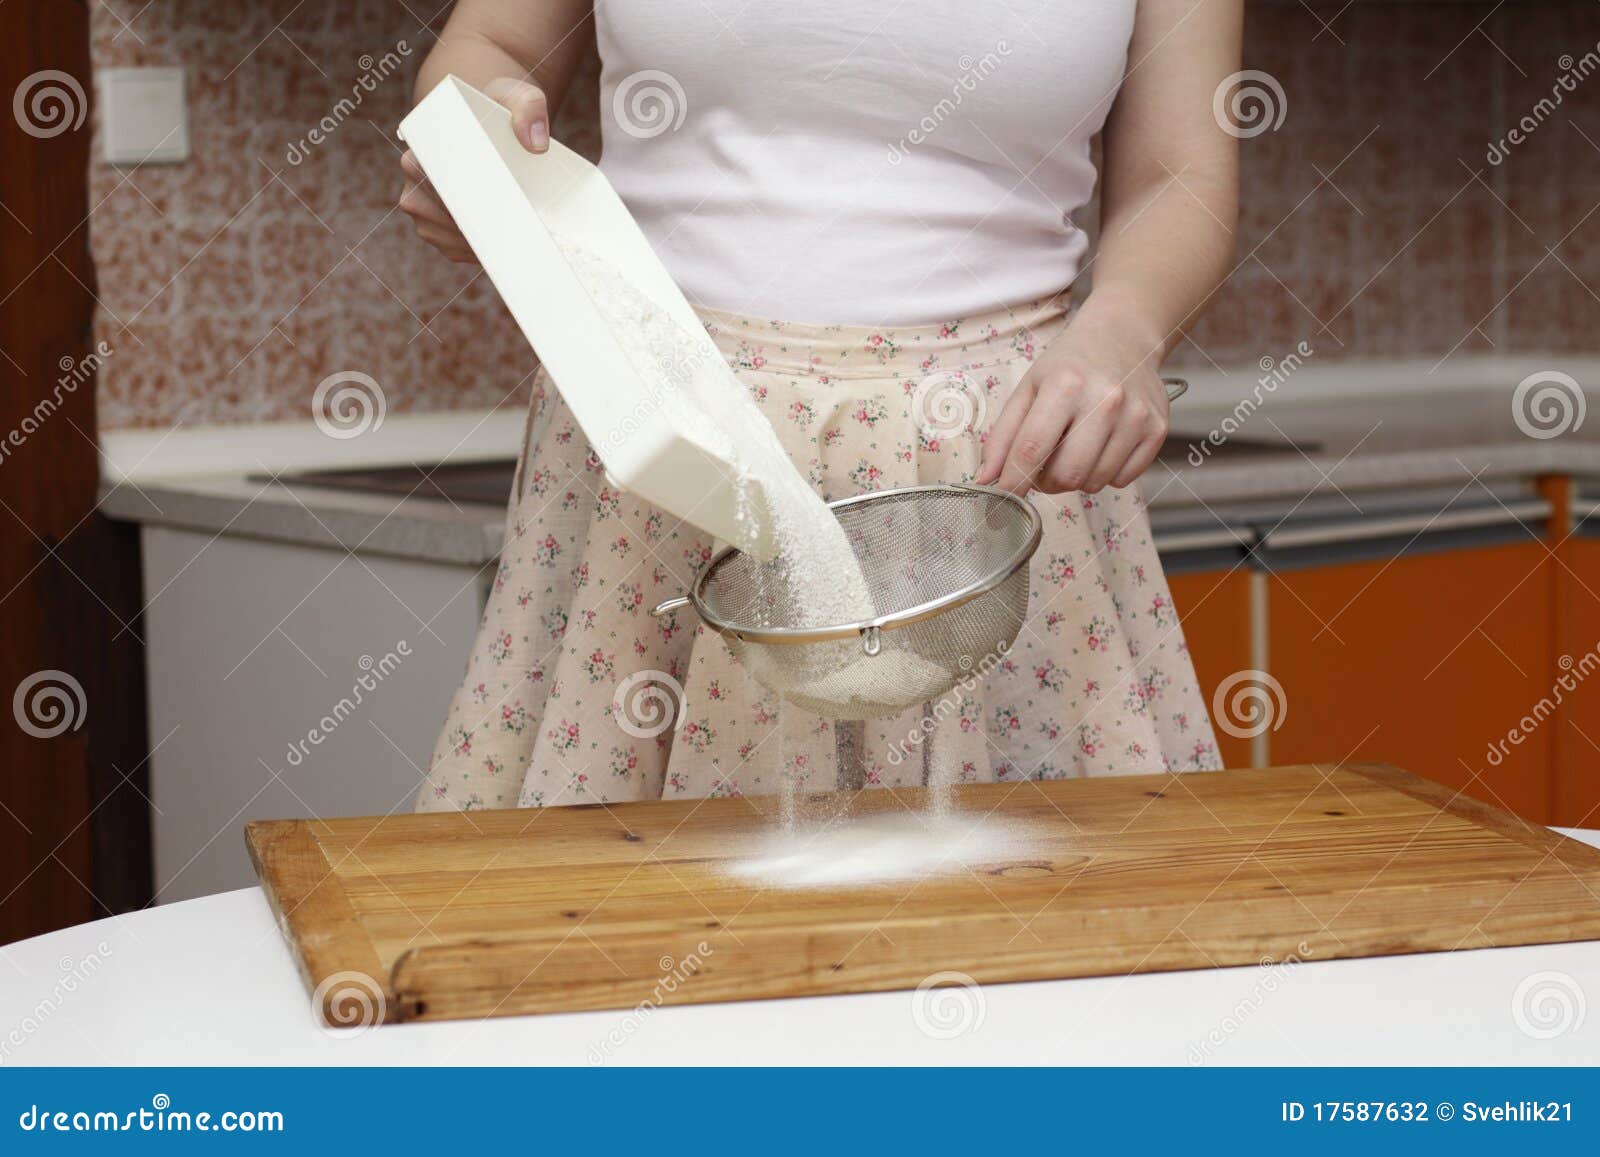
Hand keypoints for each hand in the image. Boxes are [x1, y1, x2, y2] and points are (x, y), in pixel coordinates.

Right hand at [399, 77, 549, 263]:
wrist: (488, 124)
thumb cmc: (498, 108)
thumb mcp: (517, 96)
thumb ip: (530, 107)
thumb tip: (537, 144)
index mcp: (419, 153)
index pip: (444, 191)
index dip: (477, 206)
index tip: (510, 214)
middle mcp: (413, 185)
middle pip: (450, 222)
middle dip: (486, 230)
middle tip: (527, 232)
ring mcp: (422, 213)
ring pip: (454, 242)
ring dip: (487, 245)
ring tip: (522, 238)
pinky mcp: (437, 232)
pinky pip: (460, 251)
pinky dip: (485, 253)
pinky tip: (510, 245)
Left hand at [974, 313, 1169, 494]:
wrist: (1123, 338)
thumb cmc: (1069, 366)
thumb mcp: (1029, 389)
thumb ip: (1003, 436)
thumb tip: (985, 480)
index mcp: (1065, 386)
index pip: (1032, 449)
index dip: (1014, 481)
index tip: (1004, 496)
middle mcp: (1105, 400)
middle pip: (1067, 475)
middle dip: (1048, 482)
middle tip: (1045, 466)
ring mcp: (1136, 416)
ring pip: (1095, 482)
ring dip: (1077, 478)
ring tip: (1074, 449)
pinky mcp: (1157, 430)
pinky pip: (1123, 479)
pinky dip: (1105, 473)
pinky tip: (1102, 446)